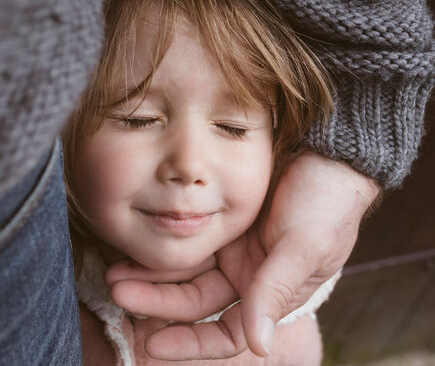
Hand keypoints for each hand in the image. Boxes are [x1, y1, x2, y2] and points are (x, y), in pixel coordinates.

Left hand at [107, 150, 379, 359]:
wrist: (328, 158)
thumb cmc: (328, 205)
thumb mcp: (304, 247)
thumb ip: (275, 292)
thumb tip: (258, 347)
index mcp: (273, 293)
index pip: (228, 332)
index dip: (192, 344)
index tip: (152, 344)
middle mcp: (249, 276)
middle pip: (196, 301)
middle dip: (158, 301)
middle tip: (119, 291)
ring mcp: (234, 248)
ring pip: (187, 271)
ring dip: (154, 273)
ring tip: (116, 272)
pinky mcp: (225, 222)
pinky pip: (190, 239)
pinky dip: (168, 245)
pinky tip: (140, 246)